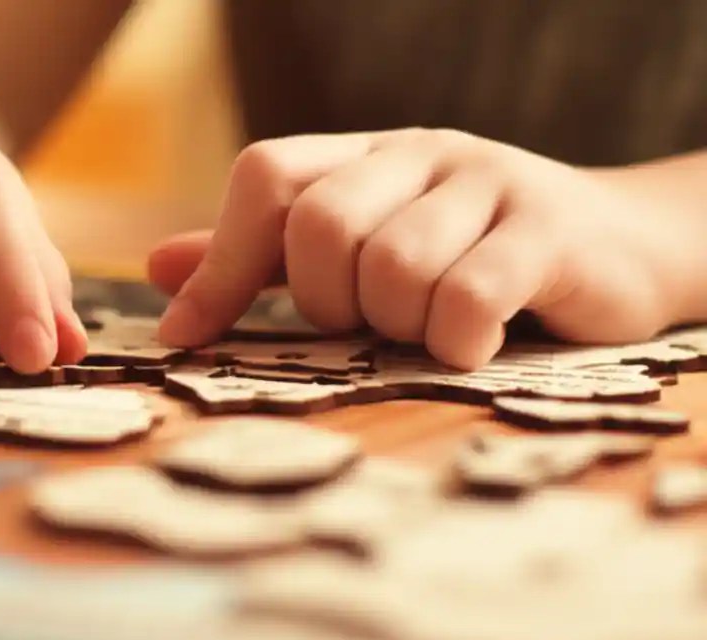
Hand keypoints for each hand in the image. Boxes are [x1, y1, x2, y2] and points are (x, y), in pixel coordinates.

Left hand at [152, 128, 694, 368]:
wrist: (620, 248)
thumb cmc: (468, 258)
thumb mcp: (357, 249)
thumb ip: (260, 261)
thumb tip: (155, 271)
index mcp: (364, 158)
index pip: (267, 177)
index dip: (220, 263)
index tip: (186, 338)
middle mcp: (420, 156)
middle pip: (321, 224)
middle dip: (326, 301)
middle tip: (366, 324)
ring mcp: (488, 186)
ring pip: (393, 266)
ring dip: (398, 325)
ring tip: (428, 331)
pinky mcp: (548, 234)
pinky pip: (469, 294)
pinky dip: (455, 340)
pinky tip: (469, 348)